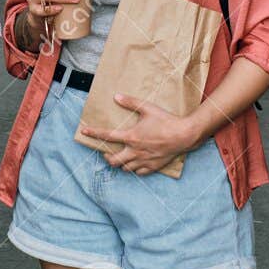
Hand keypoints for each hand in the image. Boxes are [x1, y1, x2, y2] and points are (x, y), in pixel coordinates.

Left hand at [76, 94, 199, 175]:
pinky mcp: (153, 166)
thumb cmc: (165, 121)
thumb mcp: (147, 108)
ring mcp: (143, 160)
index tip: (84, 132)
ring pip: (125, 168)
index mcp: (131, 136)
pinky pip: (138, 172)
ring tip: (120, 158)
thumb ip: (131, 102)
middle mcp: (135, 151)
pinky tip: (135, 164)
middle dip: (107, 157)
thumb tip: (116, 97)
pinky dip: (134, 169)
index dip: (94, 133)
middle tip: (107, 152)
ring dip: (120, 164)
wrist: (183, 135)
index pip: (107, 136)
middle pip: (113, 160)